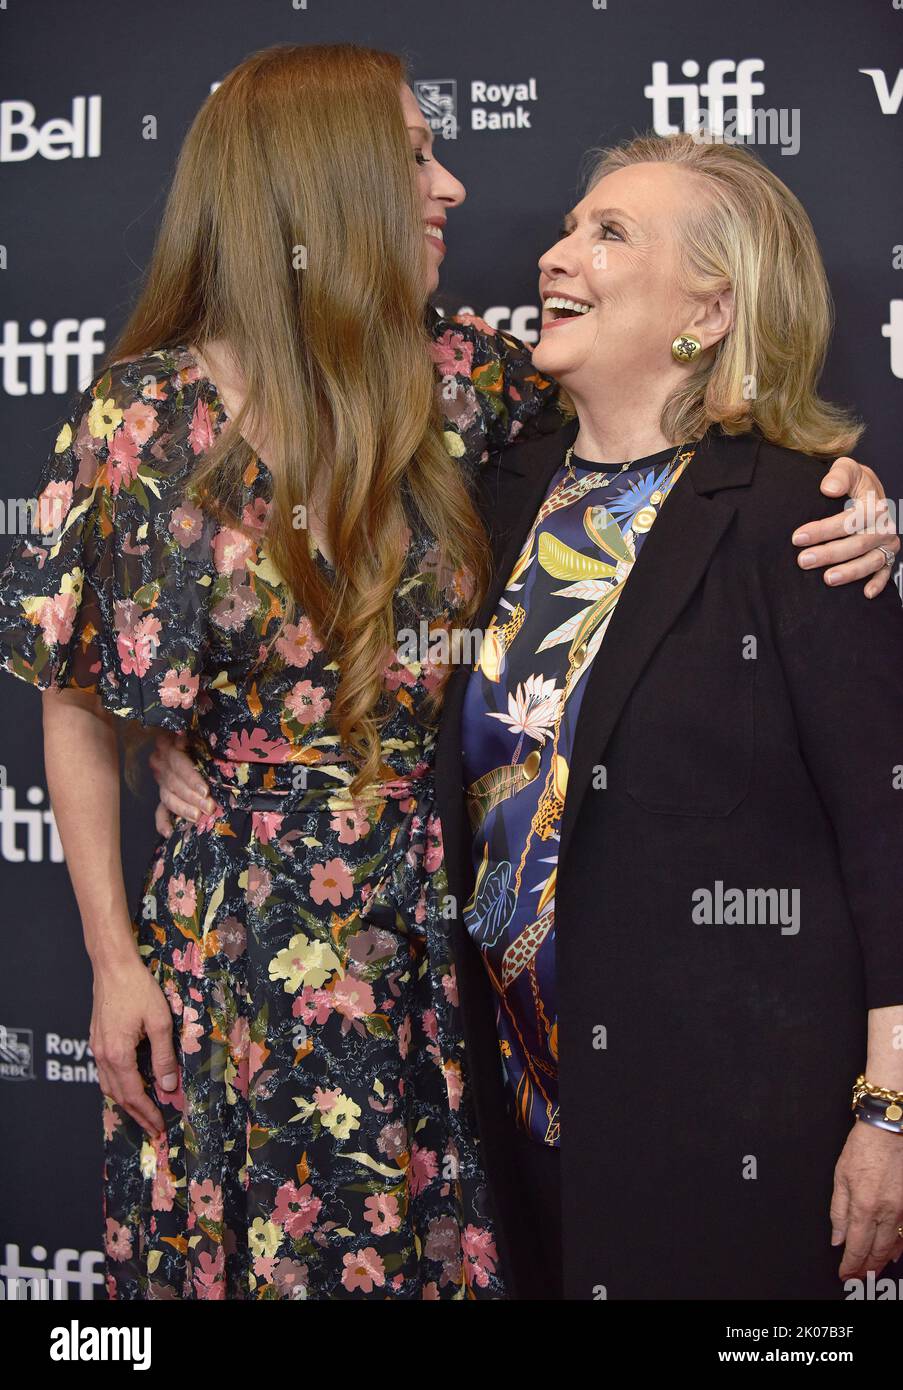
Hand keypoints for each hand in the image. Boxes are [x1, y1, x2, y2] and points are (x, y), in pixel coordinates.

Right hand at [91, 955, 179, 1138]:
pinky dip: (117, 1086)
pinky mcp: (96, 1039)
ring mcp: (96, 1047)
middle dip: (137, 1114)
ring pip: (108, 1086)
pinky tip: (129, 1085)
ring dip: (126, 1102)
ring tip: (143, 1112)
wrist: (112, 966)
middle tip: (153, 1128)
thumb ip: (164, 1056)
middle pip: (118, 1095)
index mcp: (118, 1054)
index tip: (160, 1126)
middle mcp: (102, 1055)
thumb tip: (168, 1086)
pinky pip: (104, 1072)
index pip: (133, 1094)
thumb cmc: (138, 989)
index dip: (148, 1113)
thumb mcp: (160, 1021)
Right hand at [148, 731, 214, 834]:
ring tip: (197, 817)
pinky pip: (160, 810)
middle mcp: (161, 761)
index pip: (177, 763)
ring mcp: (161, 779)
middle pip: (173, 782)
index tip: (204, 790)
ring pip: (167, 796)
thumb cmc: (202, 736)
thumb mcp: (200, 733)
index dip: (190, 778)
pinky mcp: (164, 793)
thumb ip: (200, 739)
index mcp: (170, 743)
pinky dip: (163, 822)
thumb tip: (197, 745)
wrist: (189, 737)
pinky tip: (169, 833)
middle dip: (192, 797)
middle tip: (209, 807)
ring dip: (182, 809)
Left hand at [792, 457, 899, 596]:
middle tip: (803, 560)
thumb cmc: (853, 481)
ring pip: (871, 560)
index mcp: (874, 505)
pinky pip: (886, 572)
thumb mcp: (846, 468)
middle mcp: (884, 526)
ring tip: (827, 579)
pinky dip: (878, 583)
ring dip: (850, 572)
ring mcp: (887, 542)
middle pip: (858, 543)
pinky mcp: (888, 555)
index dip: (824, 529)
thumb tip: (829, 489)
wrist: (867, 490)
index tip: (797, 537)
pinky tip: (865, 594)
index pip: (850, 519)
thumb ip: (839, 475)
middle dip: (830, 554)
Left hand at [831, 1120, 902, 1279]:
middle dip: (866, 1268)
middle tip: (857, 1277)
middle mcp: (886, 1212)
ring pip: (893, 1245)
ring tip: (872, 1270)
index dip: (850, 1264)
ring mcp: (902, 1210)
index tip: (844, 1273)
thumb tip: (837, 1238)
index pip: (856, 1246)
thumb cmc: (863, 1148)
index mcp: (864, 1206)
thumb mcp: (840, 1176)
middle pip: (876, 1251)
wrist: (889, 1130)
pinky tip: (892, 1252)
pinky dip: (898, 1247)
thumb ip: (838, 1211)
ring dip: (882, 1261)